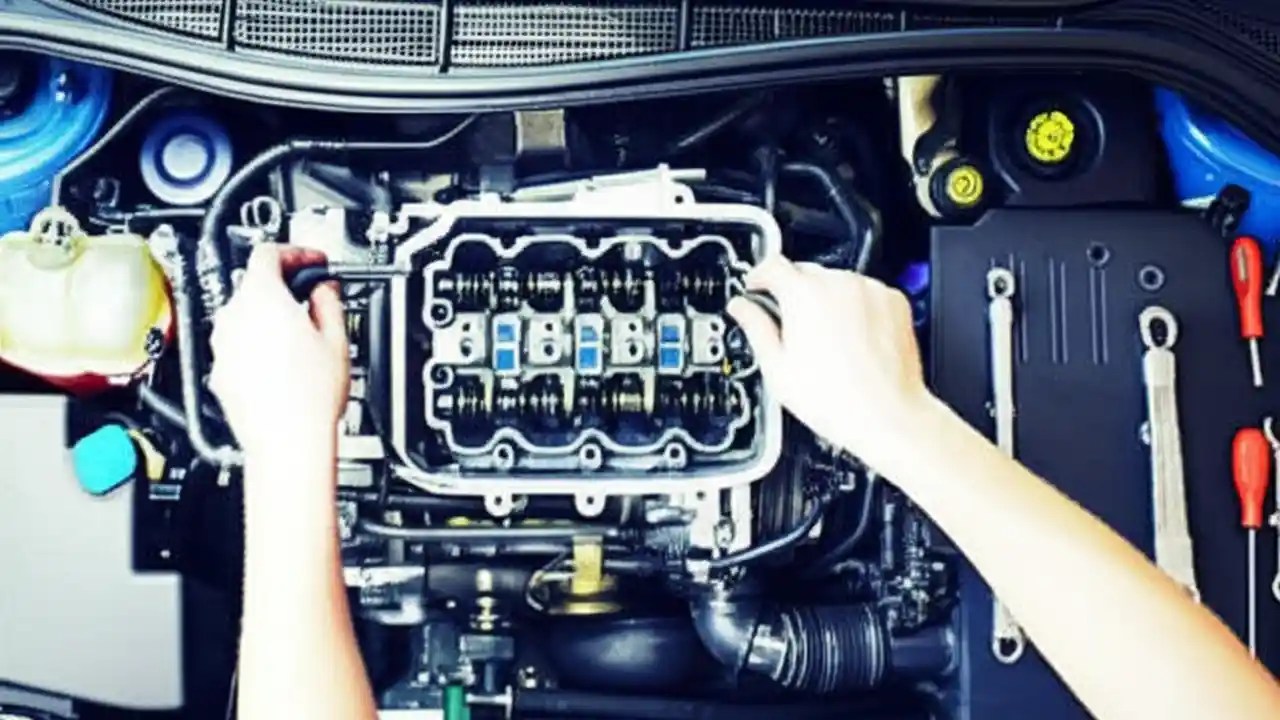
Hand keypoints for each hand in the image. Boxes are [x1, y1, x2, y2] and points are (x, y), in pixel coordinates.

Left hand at [210, 245, 348, 461]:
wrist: (287, 443)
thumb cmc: (310, 397)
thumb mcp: (336, 338)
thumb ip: (328, 300)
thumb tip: (323, 289)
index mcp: (262, 299)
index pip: (268, 253)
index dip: (295, 252)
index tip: (312, 261)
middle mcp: (234, 317)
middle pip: (254, 284)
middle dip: (284, 287)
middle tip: (313, 299)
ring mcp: (223, 345)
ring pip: (245, 316)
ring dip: (270, 317)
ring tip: (302, 338)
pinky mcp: (220, 371)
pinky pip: (239, 345)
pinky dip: (258, 346)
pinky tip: (285, 365)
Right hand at [727, 257, 935, 472]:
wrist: (888, 415)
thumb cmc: (835, 400)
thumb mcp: (777, 367)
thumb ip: (756, 328)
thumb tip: (741, 309)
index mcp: (804, 295)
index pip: (772, 266)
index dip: (758, 276)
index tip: (756, 287)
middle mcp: (839, 284)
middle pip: (805, 274)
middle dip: (794, 294)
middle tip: (793, 329)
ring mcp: (870, 290)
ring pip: (837, 284)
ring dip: (828, 301)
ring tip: (829, 342)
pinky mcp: (894, 301)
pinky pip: (866, 294)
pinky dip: (857, 308)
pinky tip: (854, 340)